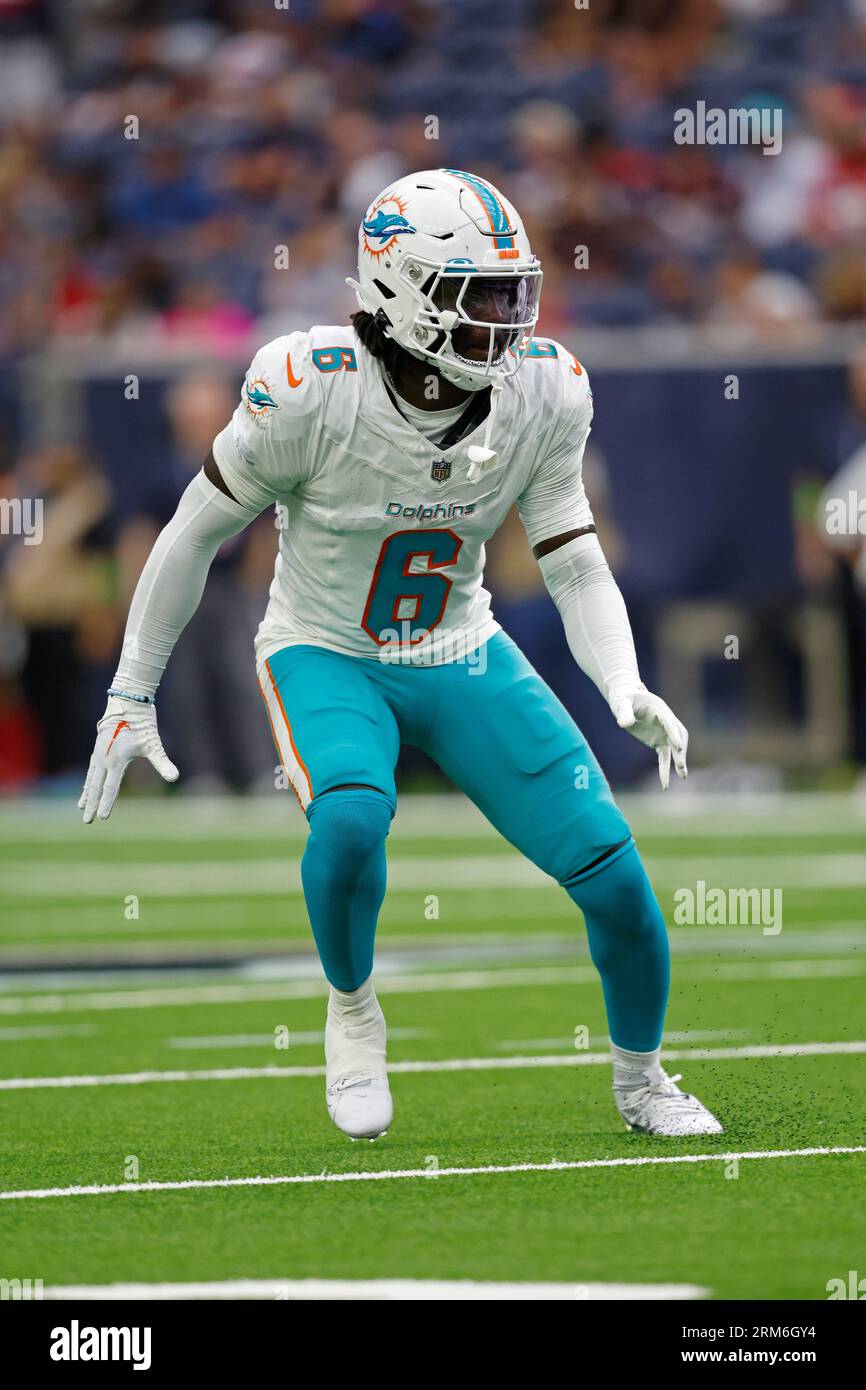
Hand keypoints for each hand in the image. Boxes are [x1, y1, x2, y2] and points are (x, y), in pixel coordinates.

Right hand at [78, 696, 177, 822]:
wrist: (127, 701)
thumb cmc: (142, 723)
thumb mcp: (153, 744)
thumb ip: (162, 763)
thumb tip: (174, 777)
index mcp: (115, 760)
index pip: (110, 788)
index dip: (106, 804)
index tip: (102, 818)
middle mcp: (103, 758)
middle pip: (96, 786)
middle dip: (92, 804)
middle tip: (87, 821)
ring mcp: (98, 753)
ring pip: (91, 778)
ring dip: (87, 794)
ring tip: (81, 807)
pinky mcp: (98, 748)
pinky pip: (91, 769)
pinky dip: (88, 781)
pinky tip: (87, 787)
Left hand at [609, 684, 687, 789]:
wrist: (625, 698)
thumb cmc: (623, 698)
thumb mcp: (621, 702)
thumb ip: (623, 712)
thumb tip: (625, 724)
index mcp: (659, 709)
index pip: (670, 723)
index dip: (674, 734)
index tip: (679, 747)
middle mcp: (666, 721)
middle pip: (678, 737)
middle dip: (680, 751)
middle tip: (681, 766)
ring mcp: (664, 732)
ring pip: (675, 748)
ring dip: (679, 761)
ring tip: (683, 776)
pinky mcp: (659, 741)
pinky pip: (664, 756)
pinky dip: (665, 768)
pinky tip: (665, 784)